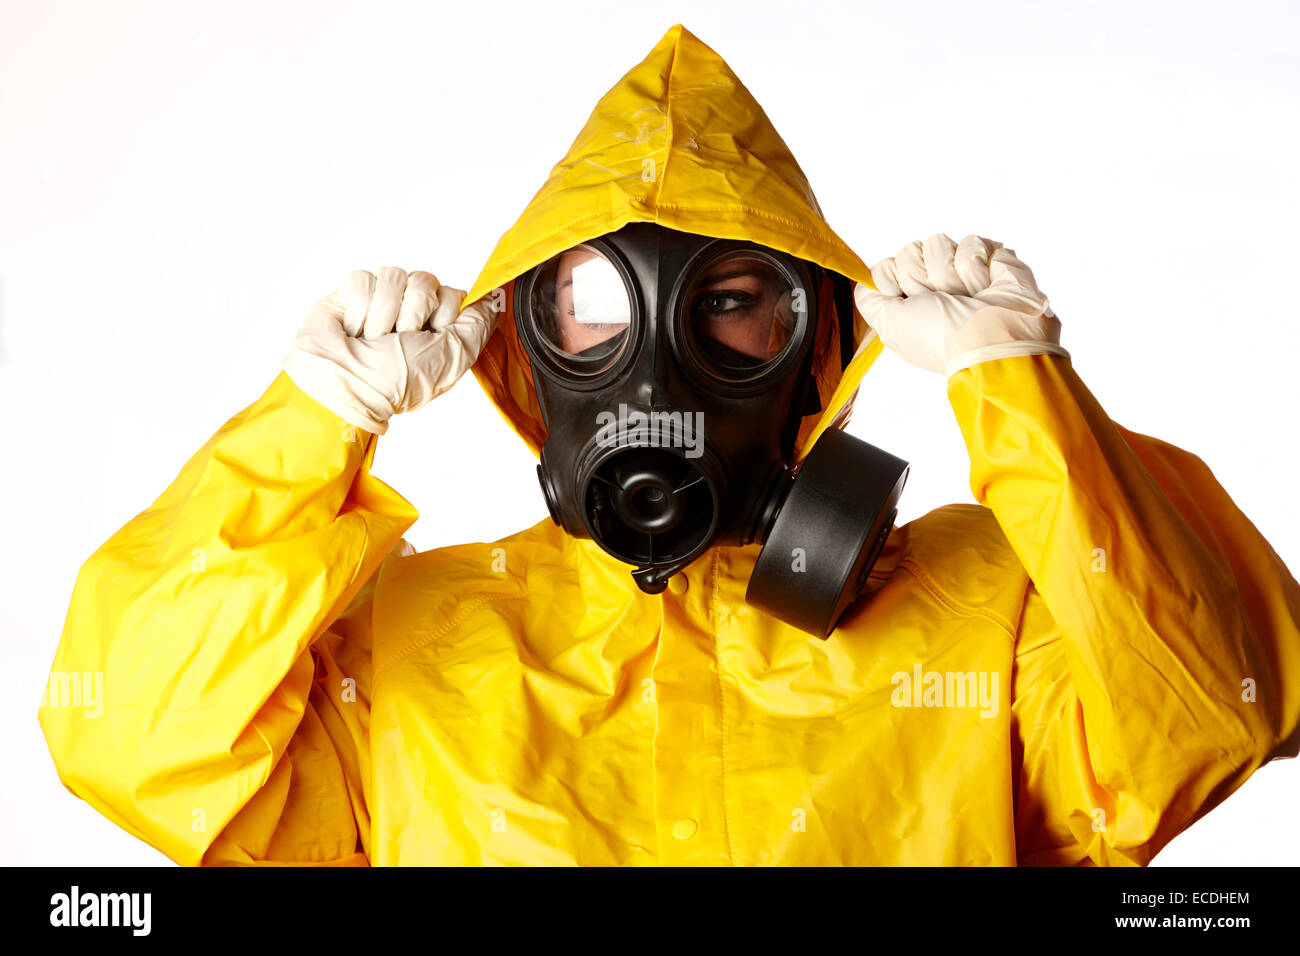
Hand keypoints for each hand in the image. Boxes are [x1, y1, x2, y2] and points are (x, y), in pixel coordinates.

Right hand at [282, 267, 498, 433]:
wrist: (345, 385)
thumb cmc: (397, 382)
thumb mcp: (453, 357)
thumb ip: (479, 325)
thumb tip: (495, 297)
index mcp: (438, 327)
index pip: (454, 293)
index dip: (444, 313)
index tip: (431, 337)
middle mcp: (412, 310)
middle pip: (425, 281)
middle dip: (412, 315)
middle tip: (398, 341)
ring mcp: (382, 299)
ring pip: (394, 276)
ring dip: (384, 316)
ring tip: (374, 340)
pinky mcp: (352, 292)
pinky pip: (364, 279)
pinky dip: (359, 310)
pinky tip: (355, 331)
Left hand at [853, 234, 1066, 377]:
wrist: (994, 337)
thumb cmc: (943, 338)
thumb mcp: (891, 326)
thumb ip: (870, 302)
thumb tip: (865, 281)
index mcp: (907, 301)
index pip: (885, 267)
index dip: (894, 281)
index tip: (909, 300)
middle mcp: (930, 284)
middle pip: (908, 253)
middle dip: (924, 279)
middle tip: (943, 301)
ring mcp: (958, 268)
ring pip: (937, 245)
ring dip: (951, 276)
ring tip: (966, 297)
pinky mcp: (987, 256)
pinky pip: (969, 242)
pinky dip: (976, 267)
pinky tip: (984, 287)